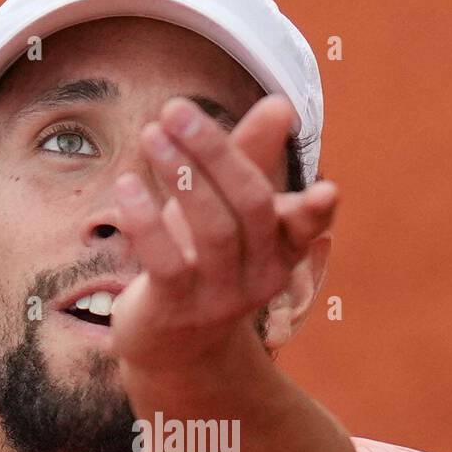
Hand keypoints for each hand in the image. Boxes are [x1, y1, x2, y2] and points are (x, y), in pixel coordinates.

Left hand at [108, 94, 337, 371]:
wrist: (172, 346)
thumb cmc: (204, 262)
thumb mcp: (228, 209)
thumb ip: (252, 155)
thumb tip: (281, 104)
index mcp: (282, 250)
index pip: (306, 227)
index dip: (316, 212)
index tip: (325, 190)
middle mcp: (259, 277)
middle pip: (251, 206)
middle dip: (216, 152)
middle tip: (175, 109)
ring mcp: (219, 297)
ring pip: (213, 230)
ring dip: (180, 174)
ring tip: (152, 134)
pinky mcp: (174, 310)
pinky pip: (165, 261)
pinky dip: (144, 219)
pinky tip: (127, 184)